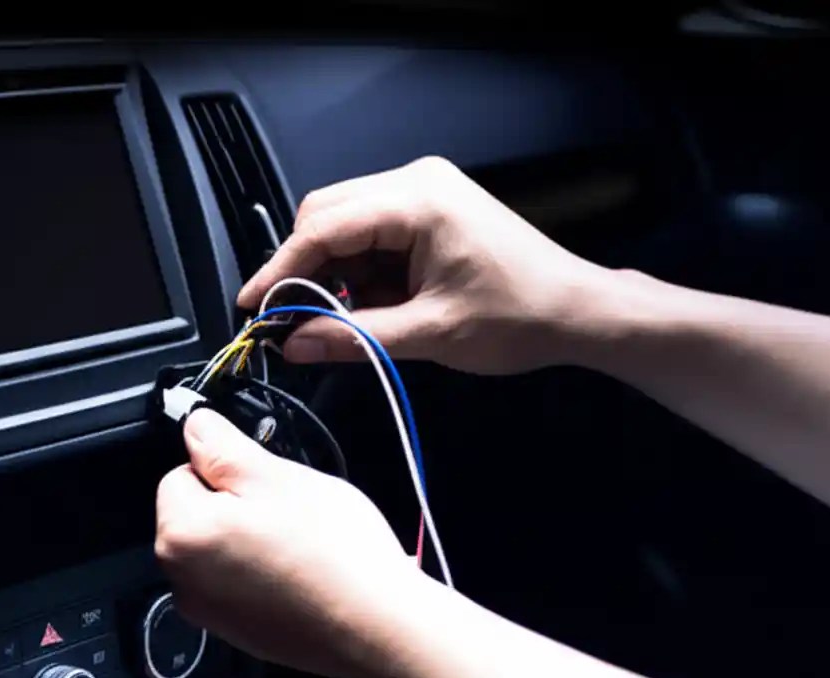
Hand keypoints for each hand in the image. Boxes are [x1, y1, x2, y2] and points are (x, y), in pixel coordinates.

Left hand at [154, 408, 419, 677]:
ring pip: (220, 549)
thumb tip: (194, 425)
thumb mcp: (277, 477)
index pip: (180, 474)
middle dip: (235, 506)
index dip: (225, 471)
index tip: (262, 483)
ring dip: (249, 539)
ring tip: (297, 545)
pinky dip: (260, 574)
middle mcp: (183, 580)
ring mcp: (209, 612)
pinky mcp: (237, 632)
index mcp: (182, 535)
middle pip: (196, 515)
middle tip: (286, 512)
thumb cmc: (334, 553)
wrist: (378, 625)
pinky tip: (299, 574)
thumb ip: (223, 447)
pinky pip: (237, 584)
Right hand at [237, 156, 616, 373]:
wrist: (577, 311)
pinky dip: (359, 270)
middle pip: (325, 215)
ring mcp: (424, 191)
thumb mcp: (429, 335)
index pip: (323, 227)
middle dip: (303, 268)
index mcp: (418, 200)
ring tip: (346, 319)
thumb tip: (293, 344)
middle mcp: (416, 182)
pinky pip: (371, 233)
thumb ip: (353, 338)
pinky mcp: (429, 210)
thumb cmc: (519, 317)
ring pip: (344, 225)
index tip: (253, 304)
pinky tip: (371, 304)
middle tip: (289, 318)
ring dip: (333, 272)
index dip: (280, 268)